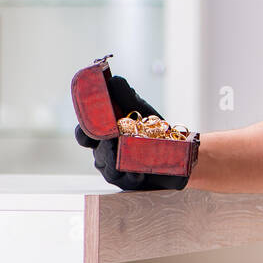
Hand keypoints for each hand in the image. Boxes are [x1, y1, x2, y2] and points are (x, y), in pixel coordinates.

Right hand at [73, 75, 187, 190]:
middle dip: (105, 147)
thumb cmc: (152, 128)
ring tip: (128, 158)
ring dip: (117, 163)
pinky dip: (131, 176)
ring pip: (108, 168)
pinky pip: (124, 181)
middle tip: (114, 141)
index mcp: (104, 134)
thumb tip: (113, 80)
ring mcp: (115, 169)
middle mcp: (105, 152)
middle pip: (97, 152)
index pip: (85, 134)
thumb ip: (125, 96)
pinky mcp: (128, 182)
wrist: (177, 151)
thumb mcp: (140, 109)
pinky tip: (138, 172)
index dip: (84, 133)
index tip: (90, 132)